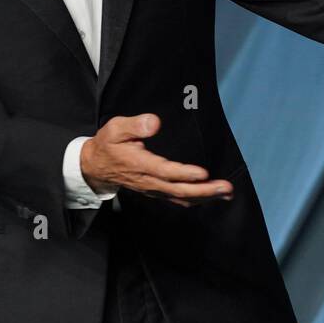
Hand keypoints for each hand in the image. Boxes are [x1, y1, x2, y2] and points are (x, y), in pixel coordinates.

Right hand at [80, 114, 231, 206]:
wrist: (96, 167)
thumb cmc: (109, 144)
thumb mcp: (115, 129)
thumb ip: (135, 125)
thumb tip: (154, 122)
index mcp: (140, 164)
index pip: (165, 171)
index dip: (184, 174)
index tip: (203, 173)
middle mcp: (149, 181)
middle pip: (179, 190)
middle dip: (204, 190)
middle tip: (226, 188)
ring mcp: (154, 189)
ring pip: (181, 197)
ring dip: (205, 197)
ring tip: (227, 193)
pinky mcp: (157, 191)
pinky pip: (178, 199)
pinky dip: (197, 200)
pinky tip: (213, 197)